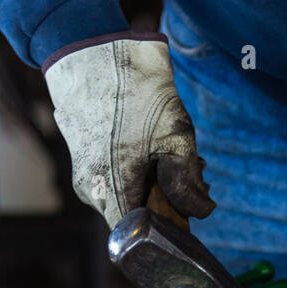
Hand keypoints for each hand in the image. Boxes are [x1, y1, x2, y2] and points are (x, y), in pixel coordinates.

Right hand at [43, 35, 214, 228]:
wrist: (93, 51)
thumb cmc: (135, 93)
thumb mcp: (176, 137)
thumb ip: (188, 183)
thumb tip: (202, 211)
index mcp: (111, 191)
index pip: (140, 236)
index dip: (167, 231)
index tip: (190, 216)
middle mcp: (91, 191)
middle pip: (136, 215)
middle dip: (168, 203)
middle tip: (196, 179)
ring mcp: (85, 175)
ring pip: (127, 195)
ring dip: (157, 184)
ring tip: (181, 155)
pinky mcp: (85, 158)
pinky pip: (115, 179)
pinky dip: (139, 171)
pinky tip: (157, 147)